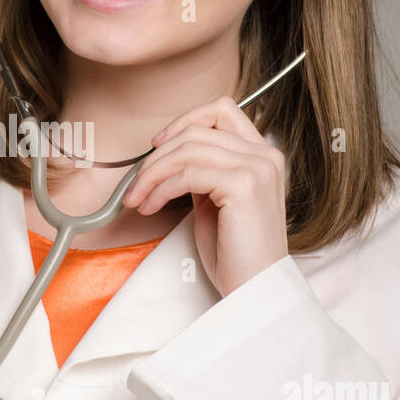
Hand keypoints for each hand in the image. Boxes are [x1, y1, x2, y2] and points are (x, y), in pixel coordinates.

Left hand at [123, 96, 288, 297]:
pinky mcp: (244, 186)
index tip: (157, 145)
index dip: (184, 121)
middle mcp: (265, 156)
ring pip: (187, 149)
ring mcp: (258, 168)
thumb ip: (202, 171)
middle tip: (134, 186)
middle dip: (156, 157)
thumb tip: (167, 155)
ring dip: (152, 174)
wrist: (254, 289)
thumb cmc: (234, 253)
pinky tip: (151, 207)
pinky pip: (187, 175)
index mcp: (262, 155)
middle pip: (196, 131)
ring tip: (137, 199)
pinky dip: (160, 189)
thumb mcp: (215, 201)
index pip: (222, 110)